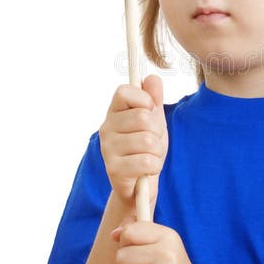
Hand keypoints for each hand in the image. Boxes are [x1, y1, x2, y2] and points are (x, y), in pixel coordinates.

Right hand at [99, 75, 168, 210]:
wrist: (139, 185)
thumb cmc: (146, 149)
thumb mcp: (154, 121)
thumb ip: (153, 99)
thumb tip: (153, 77)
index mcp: (114, 112)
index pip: (124, 91)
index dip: (144, 99)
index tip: (149, 111)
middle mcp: (106, 128)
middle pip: (143, 117)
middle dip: (158, 131)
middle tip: (153, 140)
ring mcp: (107, 149)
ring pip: (148, 140)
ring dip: (157, 151)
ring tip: (149, 156)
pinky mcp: (113, 169)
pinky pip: (147, 161)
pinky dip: (154, 166)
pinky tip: (146, 169)